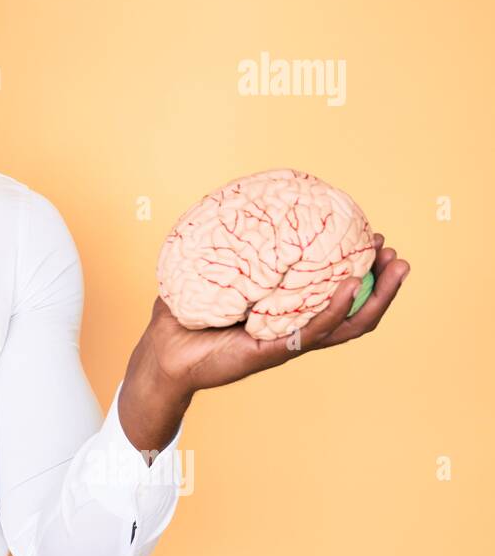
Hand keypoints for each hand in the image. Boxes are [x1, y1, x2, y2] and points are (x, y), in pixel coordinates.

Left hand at [135, 233, 409, 396]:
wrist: (162, 352)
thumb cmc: (184, 317)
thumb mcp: (212, 276)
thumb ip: (227, 247)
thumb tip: (236, 203)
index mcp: (286, 312)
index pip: (334, 293)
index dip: (360, 270)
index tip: (373, 240)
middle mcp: (294, 328)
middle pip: (354, 309)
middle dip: (383, 283)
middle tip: (394, 253)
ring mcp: (286, 341)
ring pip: (346, 323)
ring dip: (376, 296)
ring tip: (393, 267)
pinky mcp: (271, 352)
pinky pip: (312, 332)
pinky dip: (334, 310)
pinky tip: (347, 287)